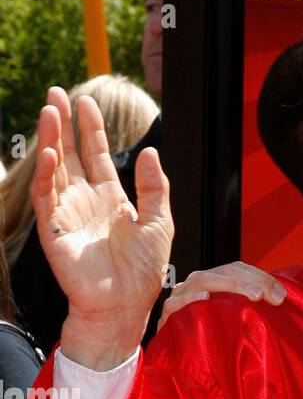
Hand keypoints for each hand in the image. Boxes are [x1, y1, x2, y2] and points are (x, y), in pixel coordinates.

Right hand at [32, 87, 172, 367]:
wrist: (126, 305)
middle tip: (56, 93)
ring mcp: (68, 214)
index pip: (97, 156)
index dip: (91, 130)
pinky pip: (45, 196)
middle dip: (63, 125)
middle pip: (70, 155)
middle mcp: (86, 202)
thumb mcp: (160, 223)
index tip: (86, 101)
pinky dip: (45, 174)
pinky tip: (49, 152)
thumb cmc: (144, 272)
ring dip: (50, 139)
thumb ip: (155, 188)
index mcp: (111, 199)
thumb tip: (150, 151)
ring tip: (49, 110)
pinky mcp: (54, 230)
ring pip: (54, 169)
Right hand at [157, 262, 285, 332]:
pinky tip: (205, 298)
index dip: (259, 276)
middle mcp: (196, 285)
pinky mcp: (168, 315)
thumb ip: (252, 307)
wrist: (179, 362)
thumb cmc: (213, 340)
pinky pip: (175, 303)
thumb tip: (281, 298)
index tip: (281, 293)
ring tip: (253, 295)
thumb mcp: (236, 321)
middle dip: (250, 280)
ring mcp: (180, 297)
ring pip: (202, 280)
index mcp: (213, 282)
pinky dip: (189, 298)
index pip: (236, 268)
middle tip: (271, 296)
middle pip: (223, 271)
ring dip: (229, 285)